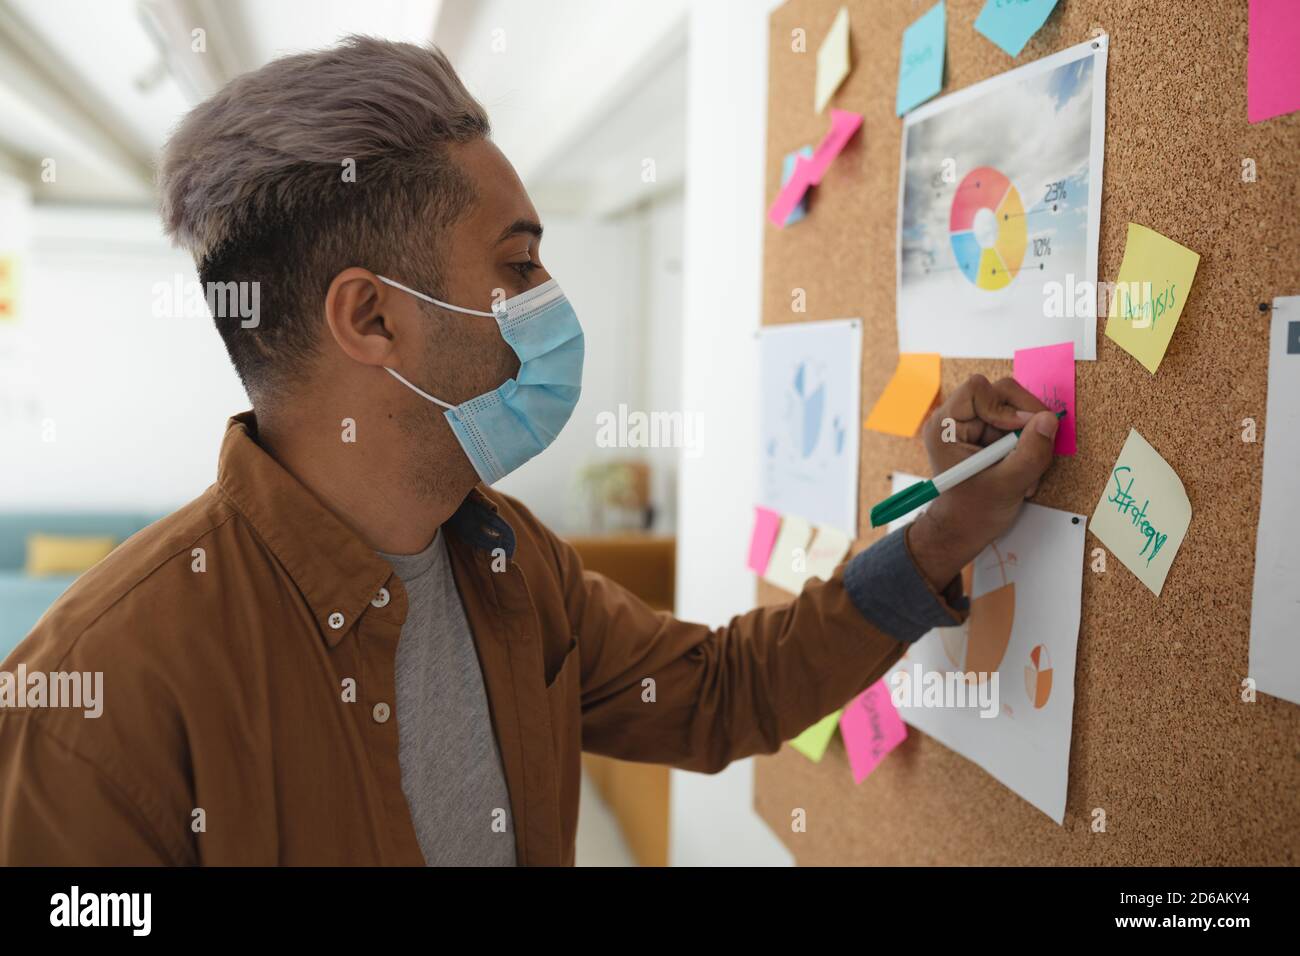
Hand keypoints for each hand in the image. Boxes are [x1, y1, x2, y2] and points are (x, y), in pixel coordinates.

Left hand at [906, 374, 1059, 590]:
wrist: (964, 531)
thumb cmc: (973, 513)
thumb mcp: (1007, 485)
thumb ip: (1030, 452)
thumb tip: (1050, 418)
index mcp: (946, 427)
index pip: (977, 389)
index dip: (1003, 405)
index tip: (1019, 430)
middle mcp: (958, 420)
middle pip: (1002, 394)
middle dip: (1024, 423)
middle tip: (1036, 449)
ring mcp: (975, 427)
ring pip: (1016, 412)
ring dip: (1029, 441)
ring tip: (1025, 474)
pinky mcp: (989, 436)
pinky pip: (1019, 429)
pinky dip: (1028, 449)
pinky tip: (1022, 476)